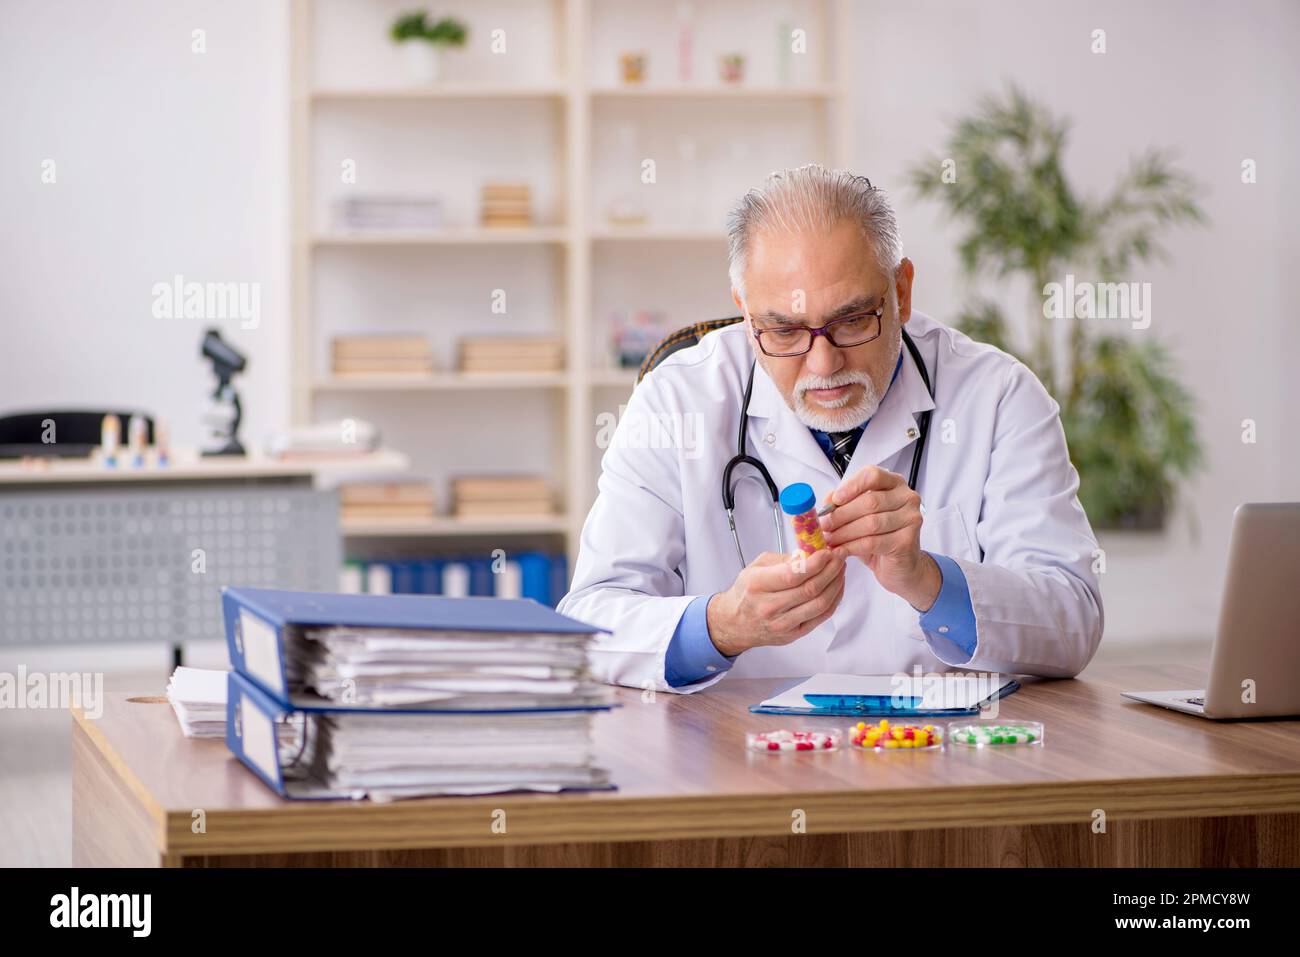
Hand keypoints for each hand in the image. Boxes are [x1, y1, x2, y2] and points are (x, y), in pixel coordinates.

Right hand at [706, 548, 845, 657]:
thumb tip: (810, 553)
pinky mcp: (794, 634)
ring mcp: (783, 624)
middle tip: (840, 556)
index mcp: (758, 585)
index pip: (793, 575)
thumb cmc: (746, 592)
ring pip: (820, 604)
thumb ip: (783, 559)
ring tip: (841, 570)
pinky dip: (834, 600)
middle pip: (811, 589)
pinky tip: (836, 587)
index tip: (828, 552)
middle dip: (831, 570)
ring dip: (836, 584)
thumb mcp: (756, 567)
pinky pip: (821, 617)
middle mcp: (770, 607)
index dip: (816, 563)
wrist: (735, 623)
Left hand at [818, 465, 941, 611]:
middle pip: (870, 501)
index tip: (834, 500)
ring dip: (844, 533)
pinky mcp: (907, 541)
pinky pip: (873, 542)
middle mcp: (907, 498)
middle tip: (824, 525)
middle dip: (841, 515)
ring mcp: (911, 519)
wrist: (900, 566)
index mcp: (894, 484)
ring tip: (829, 539)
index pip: (873, 475)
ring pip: (871, 523)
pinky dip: (851, 546)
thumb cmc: (879, 537)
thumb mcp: (859, 516)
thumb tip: (827, 502)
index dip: (851, 486)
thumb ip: (844, 504)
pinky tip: (840, 551)